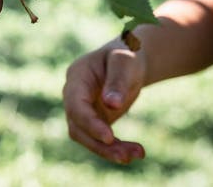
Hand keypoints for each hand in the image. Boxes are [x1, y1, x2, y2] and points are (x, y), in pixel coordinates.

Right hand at [63, 38, 146, 164]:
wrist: (131, 60)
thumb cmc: (126, 55)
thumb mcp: (124, 61)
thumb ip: (117, 81)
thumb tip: (111, 105)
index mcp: (77, 77)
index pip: (76, 105)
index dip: (90, 123)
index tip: (109, 137)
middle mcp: (74, 96)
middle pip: (78, 127)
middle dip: (100, 144)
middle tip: (124, 156)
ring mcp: (83, 110)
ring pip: (89, 139)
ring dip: (110, 151)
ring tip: (138, 154)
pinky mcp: (95, 122)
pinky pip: (102, 141)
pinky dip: (118, 148)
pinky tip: (138, 152)